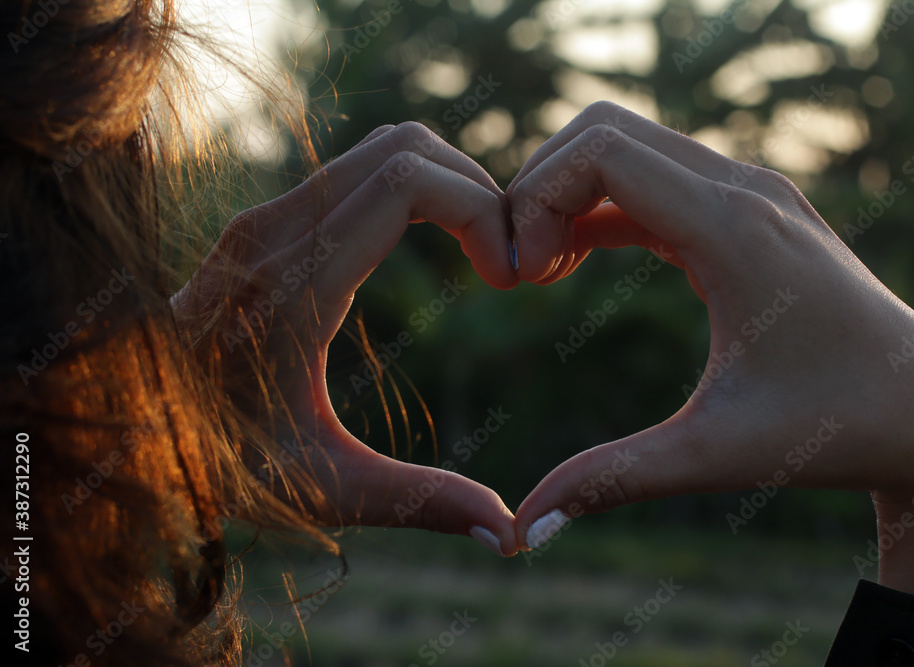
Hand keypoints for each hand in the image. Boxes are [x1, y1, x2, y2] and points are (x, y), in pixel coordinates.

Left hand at [172, 123, 518, 555]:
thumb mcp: (322, 487)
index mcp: (295, 287)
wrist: (126, 434)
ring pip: (386, 148)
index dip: (483, 213)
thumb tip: (510, 534)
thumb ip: (420, 501)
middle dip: (478, 192)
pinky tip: (439, 245)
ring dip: (449, 185)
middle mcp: (274, 233)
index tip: (509, 277)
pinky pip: (360, 170)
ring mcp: (264, 219)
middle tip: (506, 263)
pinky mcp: (266, 222)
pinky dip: (416, 188)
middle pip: (408, 149)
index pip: (409, 183)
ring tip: (483, 252)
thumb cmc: (218, 465)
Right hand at [508, 102, 913, 608]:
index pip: (602, 152)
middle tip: (520, 270)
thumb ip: (612, 479)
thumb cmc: (834, 430)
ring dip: (570, 194)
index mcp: (733, 228)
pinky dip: (602, 206)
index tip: (519, 277)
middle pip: (604, 131)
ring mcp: (752, 194)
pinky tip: (576, 261)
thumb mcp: (714, 454)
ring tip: (542, 271)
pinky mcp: (751, 212)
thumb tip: (523, 530)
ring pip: (628, 147)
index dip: (535, 199)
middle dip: (541, 187)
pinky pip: (655, 179)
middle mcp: (744, 190)